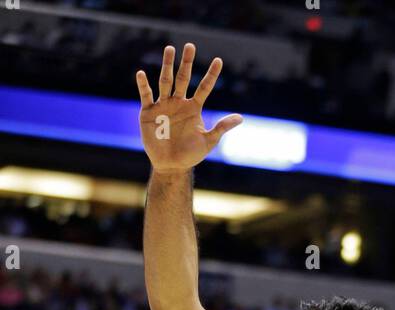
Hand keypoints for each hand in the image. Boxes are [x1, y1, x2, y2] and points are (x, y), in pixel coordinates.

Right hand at [137, 43, 242, 172]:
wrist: (171, 166)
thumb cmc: (190, 154)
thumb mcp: (208, 141)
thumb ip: (222, 127)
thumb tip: (241, 118)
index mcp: (193, 107)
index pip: (204, 87)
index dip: (212, 75)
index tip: (219, 60)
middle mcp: (178, 102)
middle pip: (183, 78)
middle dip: (187, 63)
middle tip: (190, 46)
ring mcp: (163, 105)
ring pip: (165, 81)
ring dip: (167, 66)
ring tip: (169, 49)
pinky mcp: (148, 112)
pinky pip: (146, 95)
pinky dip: (143, 85)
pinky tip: (141, 73)